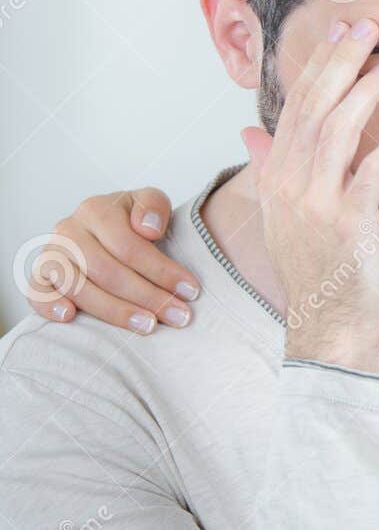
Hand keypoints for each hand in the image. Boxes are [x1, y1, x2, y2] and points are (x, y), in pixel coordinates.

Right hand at [25, 188, 199, 333]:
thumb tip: (148, 230)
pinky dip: (49, 306)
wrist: (108, 229)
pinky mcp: (40, 277)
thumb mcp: (150, 203)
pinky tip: (70, 318)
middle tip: (179, 316)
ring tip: (149, 326)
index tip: (190, 290)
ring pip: (79, 288)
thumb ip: (153, 206)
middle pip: (108, 272)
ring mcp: (50, 254)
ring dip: (115, 311)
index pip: (129, 246)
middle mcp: (68, 230)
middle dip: (147, 297)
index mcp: (96, 210)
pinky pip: (37, 294)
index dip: (162, 271)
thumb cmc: (134, 221)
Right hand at [243, 18, 378, 369]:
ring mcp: (316, 205)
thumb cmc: (316, 267)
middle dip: (340, 62)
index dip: (318, 65)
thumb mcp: (285, 214)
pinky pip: (367, 177)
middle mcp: (290, 185)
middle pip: (314, 108)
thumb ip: (270, 166)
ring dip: (364, 95)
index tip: (340, 31)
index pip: (296, 106)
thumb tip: (250, 131)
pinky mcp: (346, 225)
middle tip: (366, 25)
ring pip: (337, 134)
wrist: (327, 325)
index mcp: (277, 176)